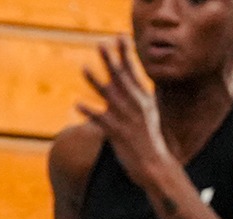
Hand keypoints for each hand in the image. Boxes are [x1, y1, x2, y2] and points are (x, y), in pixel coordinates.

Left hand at [76, 37, 175, 189]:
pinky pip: (101, 120)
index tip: (118, 38)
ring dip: (95, 80)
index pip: (133, 72)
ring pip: (109, 95)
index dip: (125, 54)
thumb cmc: (150, 143)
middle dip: (110, 60)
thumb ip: (139, 101)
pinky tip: (77, 104)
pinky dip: (89, 112)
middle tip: (101, 44)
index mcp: (143, 100)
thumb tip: (133, 89)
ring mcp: (127, 119)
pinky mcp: (118, 134)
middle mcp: (136, 105)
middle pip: (121, 78)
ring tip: (84, 68)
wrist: (155, 166)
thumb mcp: (149, 117)